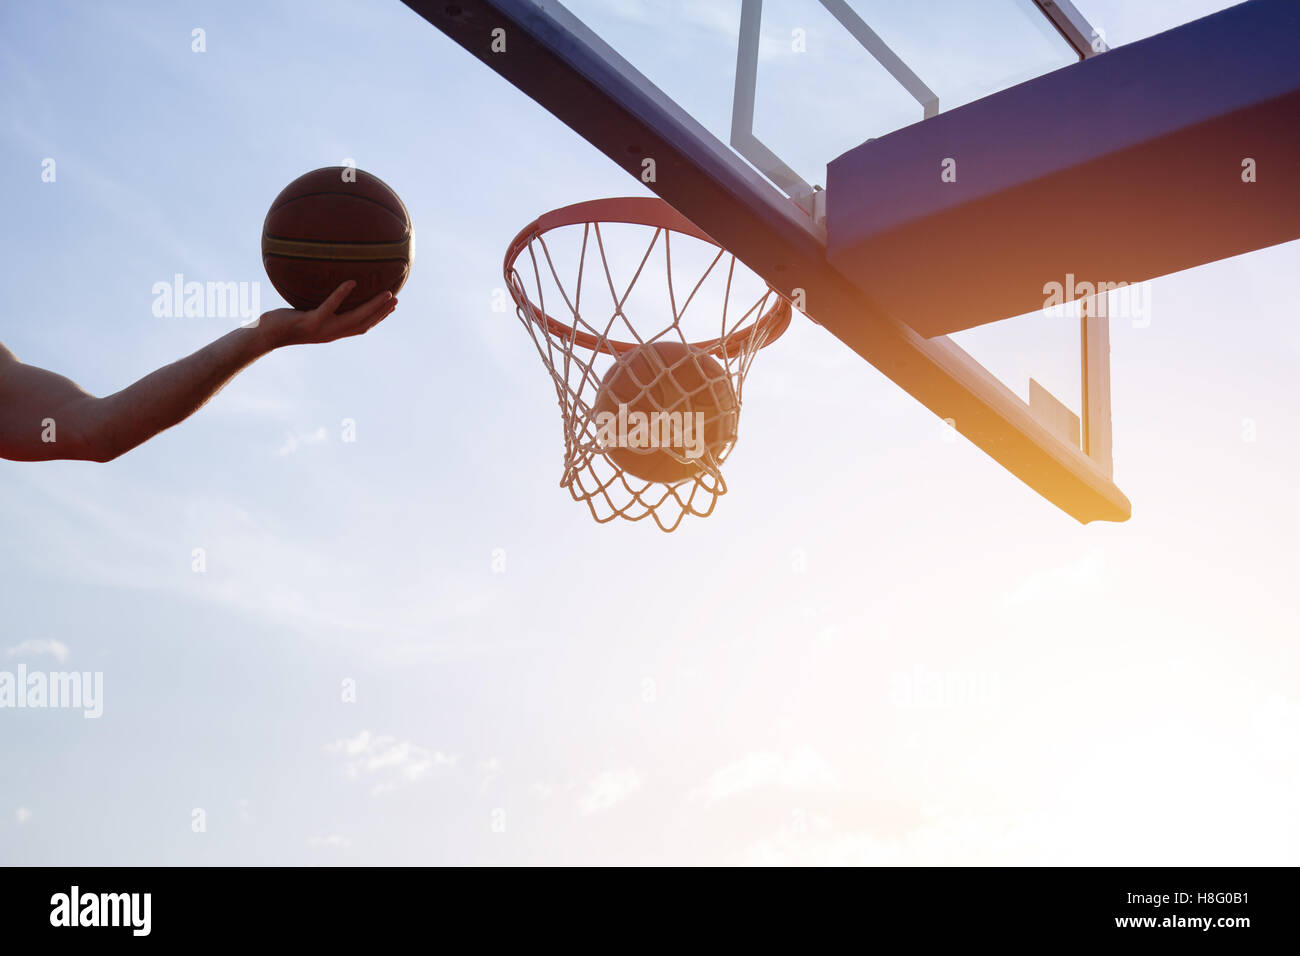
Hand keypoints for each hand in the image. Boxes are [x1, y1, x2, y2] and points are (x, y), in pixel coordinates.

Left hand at [255, 281, 396, 348]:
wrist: (264, 335)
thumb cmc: (281, 323)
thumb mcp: (303, 314)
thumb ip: (317, 307)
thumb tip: (322, 290)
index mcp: (332, 332)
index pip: (362, 327)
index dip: (379, 318)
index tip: (391, 307)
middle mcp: (331, 333)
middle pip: (364, 323)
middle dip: (382, 312)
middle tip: (396, 298)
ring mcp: (322, 329)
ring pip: (354, 317)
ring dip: (372, 306)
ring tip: (385, 292)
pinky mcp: (310, 322)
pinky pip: (329, 307)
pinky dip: (341, 295)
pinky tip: (351, 282)